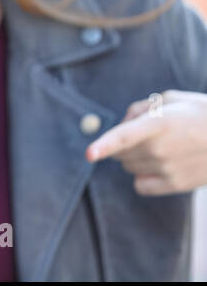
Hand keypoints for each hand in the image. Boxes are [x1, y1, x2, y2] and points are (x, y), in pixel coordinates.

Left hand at [86, 90, 206, 194]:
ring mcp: (168, 169)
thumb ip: (140, 109)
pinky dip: (142, 176)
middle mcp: (160, 149)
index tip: (89, 155)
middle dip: (124, 143)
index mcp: (158, 124)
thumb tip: (122, 124)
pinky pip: (140, 185)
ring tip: (160, 147)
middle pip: (119, 152)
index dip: (105, 145)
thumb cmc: (199, 113)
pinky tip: (157, 165)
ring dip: (133, 157)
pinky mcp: (176, 185)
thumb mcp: (170, 100)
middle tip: (148, 134)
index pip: (125, 136)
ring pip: (127, 167)